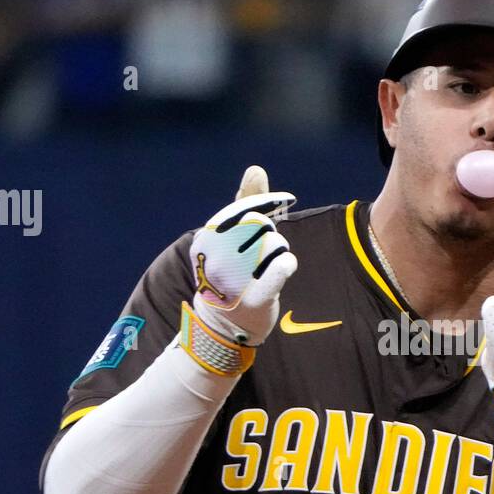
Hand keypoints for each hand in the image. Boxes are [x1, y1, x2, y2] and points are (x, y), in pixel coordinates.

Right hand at [190, 165, 297, 345]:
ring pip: (275, 244)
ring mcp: (233, 280)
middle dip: (270, 234)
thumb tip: (256, 169)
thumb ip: (245, 202)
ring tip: (266, 266)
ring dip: (279, 252)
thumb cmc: (230, 271)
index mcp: (207, 238)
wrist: (223, 324)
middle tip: (264, 250)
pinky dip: (286, 265)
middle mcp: (216, 257)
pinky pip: (280, 269)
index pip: (244, 208)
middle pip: (262, 226)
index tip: (283, 202)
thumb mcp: (230, 235)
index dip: (268, 202)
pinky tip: (284, 268)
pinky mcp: (255, 299)